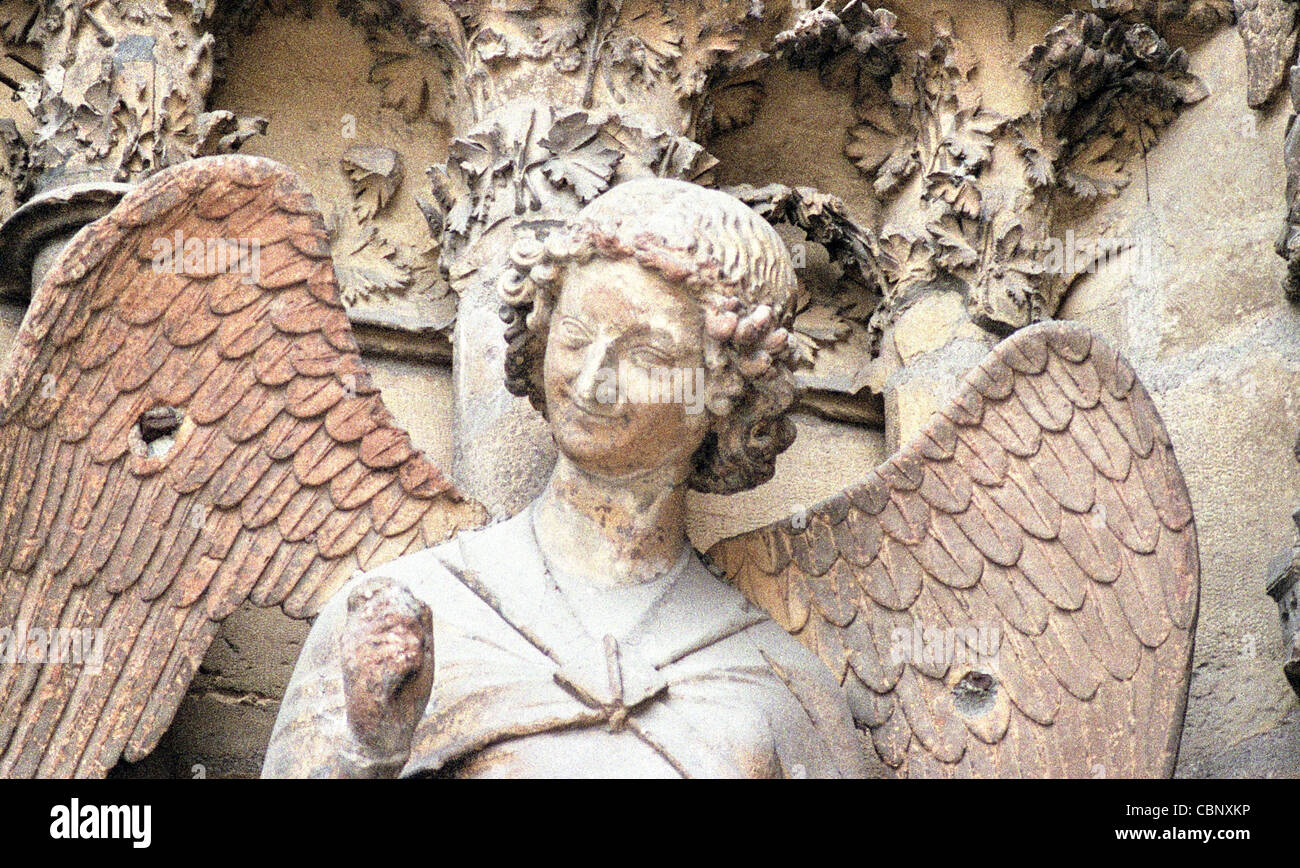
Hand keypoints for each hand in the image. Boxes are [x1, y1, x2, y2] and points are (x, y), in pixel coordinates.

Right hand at [340, 576, 434, 763]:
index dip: (407, 606)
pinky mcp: (360, 671)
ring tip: (401, 676)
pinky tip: (397, 686)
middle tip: (408, 663)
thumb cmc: (403, 692)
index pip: (384, 590)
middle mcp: (352, 635)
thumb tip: (414, 593)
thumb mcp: (417, 649)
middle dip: (417, 637)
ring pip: (406, 634)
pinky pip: (405, 656)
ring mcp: (353, 652)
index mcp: (361, 626)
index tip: (410, 636)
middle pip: (402, 611)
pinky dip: (412, 671)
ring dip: (416, 657)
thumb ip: (417, 620)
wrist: (385, 736)